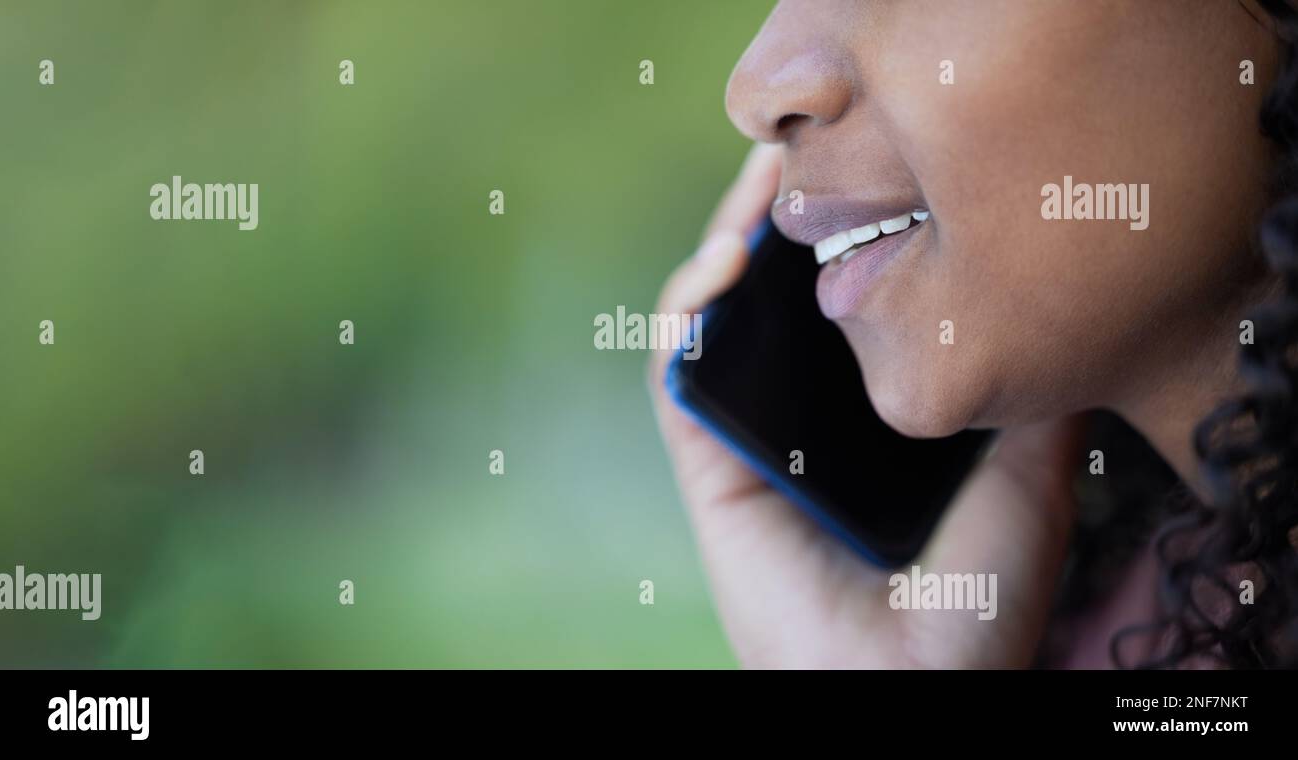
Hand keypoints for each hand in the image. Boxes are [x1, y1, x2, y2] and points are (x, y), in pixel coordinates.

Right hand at [648, 143, 1086, 667]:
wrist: (914, 683)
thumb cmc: (977, 600)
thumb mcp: (1031, 473)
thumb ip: (1031, 391)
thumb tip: (1052, 314)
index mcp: (866, 424)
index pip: (837, 313)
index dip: (840, 242)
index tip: (868, 180)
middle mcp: (800, 423)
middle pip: (771, 301)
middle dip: (778, 223)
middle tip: (799, 154)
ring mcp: (747, 438)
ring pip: (715, 319)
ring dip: (725, 244)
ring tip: (759, 182)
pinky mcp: (704, 461)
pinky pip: (675, 369)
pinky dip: (687, 307)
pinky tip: (726, 258)